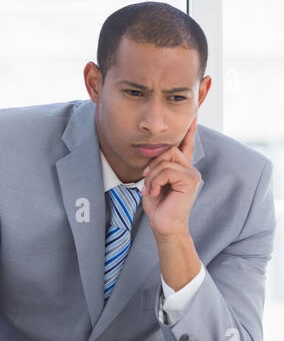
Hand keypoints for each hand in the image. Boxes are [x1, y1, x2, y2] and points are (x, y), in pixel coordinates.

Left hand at [142, 119, 201, 238]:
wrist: (164, 225)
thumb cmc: (158, 205)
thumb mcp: (153, 181)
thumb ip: (158, 166)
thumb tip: (155, 153)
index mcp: (181, 168)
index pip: (186, 145)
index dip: (189, 130)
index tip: (194, 115)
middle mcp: (189, 169)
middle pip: (169, 150)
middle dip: (153, 165)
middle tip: (148, 182)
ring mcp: (192, 174)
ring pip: (165, 160)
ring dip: (152, 176)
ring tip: (151, 190)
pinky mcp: (190, 180)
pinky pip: (166, 170)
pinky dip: (155, 181)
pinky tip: (155, 193)